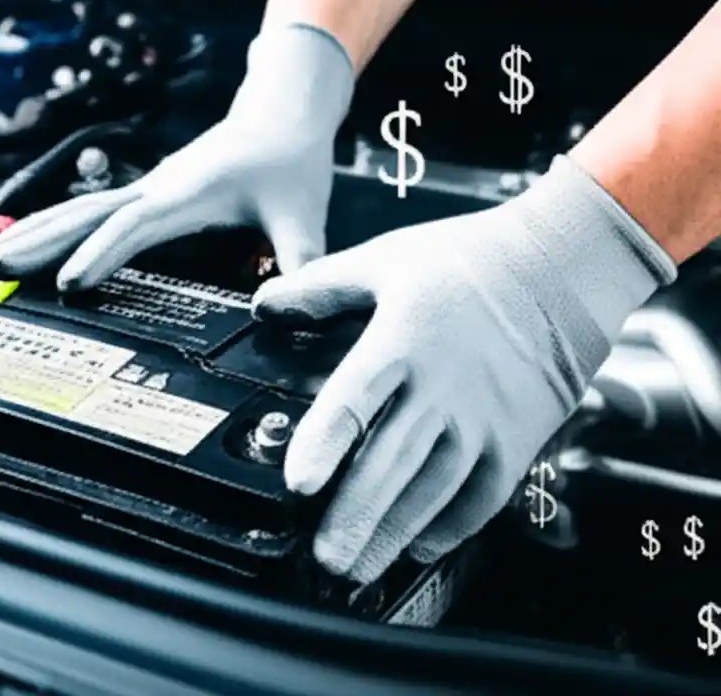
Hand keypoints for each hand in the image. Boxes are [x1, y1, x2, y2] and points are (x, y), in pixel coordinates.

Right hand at [0, 25, 354, 291]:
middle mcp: (158, 187)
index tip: (71, 282)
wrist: (281, 116)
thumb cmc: (289, 163)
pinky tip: (35, 240)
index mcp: (188, 194)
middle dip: (44, 240)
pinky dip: (59, 224)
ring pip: (83, 207)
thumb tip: (289, 304)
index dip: (101, 254)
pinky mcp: (148, 191)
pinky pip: (94, 208)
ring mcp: (149, 187)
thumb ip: (300, 260)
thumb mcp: (304, 215)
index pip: (134, 226)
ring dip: (41, 230)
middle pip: (89, 212)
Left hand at [253, 156, 675, 583]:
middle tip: (323, 557)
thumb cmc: (472, 260)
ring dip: (393, 533)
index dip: (325, 445)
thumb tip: (264, 302)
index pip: (356, 400)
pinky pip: (482, 495)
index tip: (298, 483)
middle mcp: (443, 386)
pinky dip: (451, 527)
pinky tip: (418, 545)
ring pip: (433, 489)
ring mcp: (483, 418)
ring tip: (358, 567)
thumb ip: (320, 287)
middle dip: (354, 516)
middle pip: (392, 462)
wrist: (564, 265)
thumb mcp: (385, 259)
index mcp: (403, 340)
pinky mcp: (517, 438)